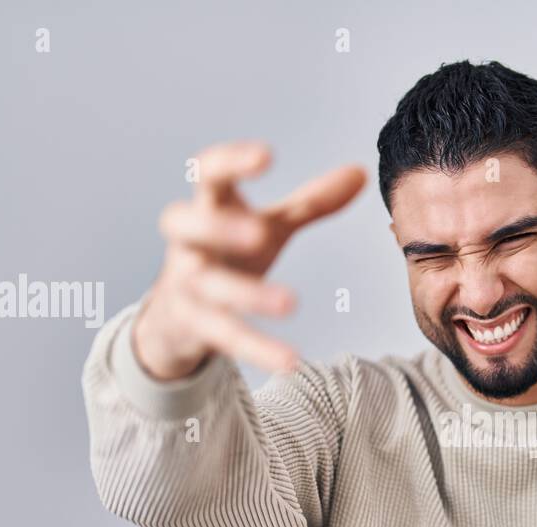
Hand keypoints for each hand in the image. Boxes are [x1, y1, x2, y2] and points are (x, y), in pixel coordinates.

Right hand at [134, 141, 366, 379]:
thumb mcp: (268, 226)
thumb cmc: (229, 255)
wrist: (177, 317)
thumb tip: (359, 172)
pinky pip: (224, 335)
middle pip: (182, 224)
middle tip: (259, 232)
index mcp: (207, 208)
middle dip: (217, 227)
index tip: (267, 156)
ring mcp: (186, 285)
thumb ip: (309, 202)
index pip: (208, 174)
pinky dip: (256, 348)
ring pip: (208, 286)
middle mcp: (189, 243)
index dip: (231, 161)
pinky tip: (291, 360)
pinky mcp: (193, 325)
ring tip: (290, 304)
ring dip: (247, 295)